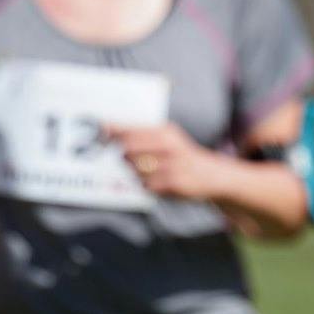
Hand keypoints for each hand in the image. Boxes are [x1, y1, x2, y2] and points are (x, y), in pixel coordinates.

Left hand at [107, 121, 227, 202]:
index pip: (132, 129)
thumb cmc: (182, 156)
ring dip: (136, 172)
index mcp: (166, 132)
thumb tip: (111, 133)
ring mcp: (170, 165)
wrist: (212, 175)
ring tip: (151, 170)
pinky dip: (147, 185)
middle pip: (128, 149)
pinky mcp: (171, 183)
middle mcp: (168, 145)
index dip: (114, 129)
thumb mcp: (170, 138)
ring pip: (135, 169)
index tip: (100, 129)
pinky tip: (159, 181)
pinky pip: (145, 185)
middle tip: (129, 157)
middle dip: (124, 155)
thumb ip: (143, 135)